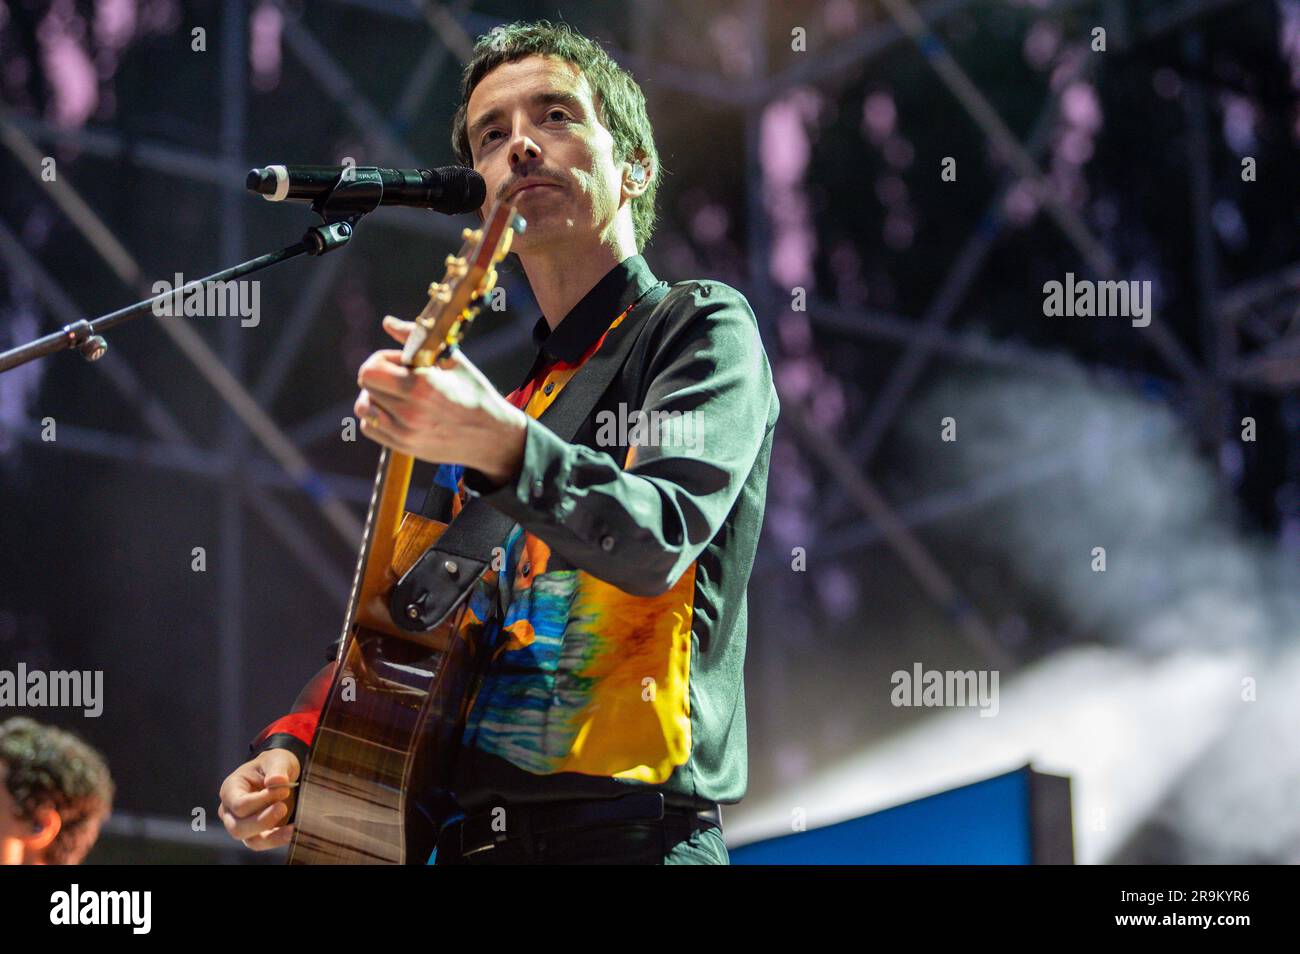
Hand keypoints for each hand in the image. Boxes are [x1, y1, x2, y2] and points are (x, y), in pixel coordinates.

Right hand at [217, 748, 299, 850]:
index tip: (283, 790)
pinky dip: (280, 839)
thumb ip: (276, 769)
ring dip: (273, 836)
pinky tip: (295, 831)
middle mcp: (231, 811)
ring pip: (251, 841)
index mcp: (230, 790)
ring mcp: (243, 825)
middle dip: (263, 821)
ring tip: (292, 828)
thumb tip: (276, 782)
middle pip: (238, 828)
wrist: (281, 774)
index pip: (238, 804)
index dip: (260, 801)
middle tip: (283, 807)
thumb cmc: (273, 765)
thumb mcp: (277, 759)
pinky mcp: (258, 834)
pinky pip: (265, 843)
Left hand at [354, 316, 527, 485]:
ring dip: (374, 397)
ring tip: (395, 395)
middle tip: (399, 377)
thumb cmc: (474, 392)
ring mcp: (405, 432)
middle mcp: (410, 411)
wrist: (492, 436)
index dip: (381, 359)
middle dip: (378, 375)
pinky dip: (375, 417)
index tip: (401, 362)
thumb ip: (415, 338)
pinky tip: (395, 411)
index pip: (370, 369)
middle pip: (365, 385)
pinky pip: (369, 427)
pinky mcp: (404, 446)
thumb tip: (387, 322)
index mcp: (421, 386)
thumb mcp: (452, 360)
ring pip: (362, 408)